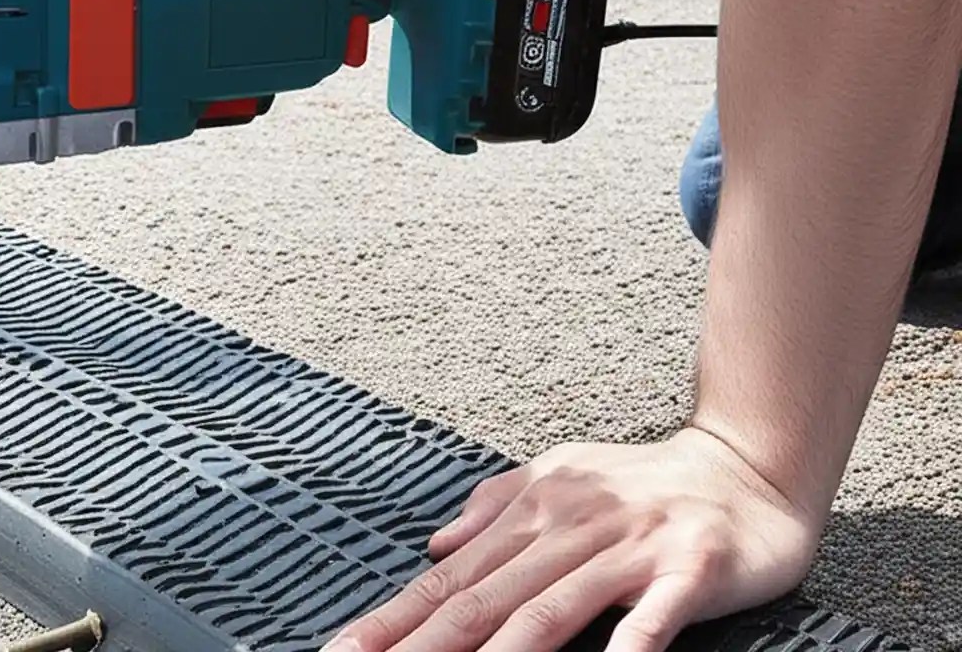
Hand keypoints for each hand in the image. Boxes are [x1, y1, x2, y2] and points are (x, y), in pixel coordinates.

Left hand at [324, 429, 818, 651]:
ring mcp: (631, 545)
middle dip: (420, 645)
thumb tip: (435, 543)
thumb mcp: (562, 476)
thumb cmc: (648, 483)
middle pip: (485, 598)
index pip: (451, 576)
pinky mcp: (690, 566)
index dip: (394, 618)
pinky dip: (626, 643)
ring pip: (551, 608)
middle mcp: (573, 524)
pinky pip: (652, 614)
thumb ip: (497, 505)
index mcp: (536, 508)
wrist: (751, 464)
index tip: (347, 650)